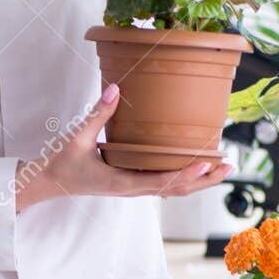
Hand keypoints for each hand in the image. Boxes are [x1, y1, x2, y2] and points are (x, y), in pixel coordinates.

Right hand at [14, 84, 231, 212]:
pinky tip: (196, 168)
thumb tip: (115, 88)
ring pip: (172, 189)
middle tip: (228, 166)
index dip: (184, 174)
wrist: (50, 182)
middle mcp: (131, 189)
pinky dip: (183, 178)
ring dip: (198, 180)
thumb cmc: (62, 161)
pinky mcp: (132, 184)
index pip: (160, 182)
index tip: (205, 164)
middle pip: (175, 190)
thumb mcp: (77, 136)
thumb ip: (97, 114)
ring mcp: (133, 189)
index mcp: (120, 182)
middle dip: (203, 180)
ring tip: (221, 168)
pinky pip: (163, 184)